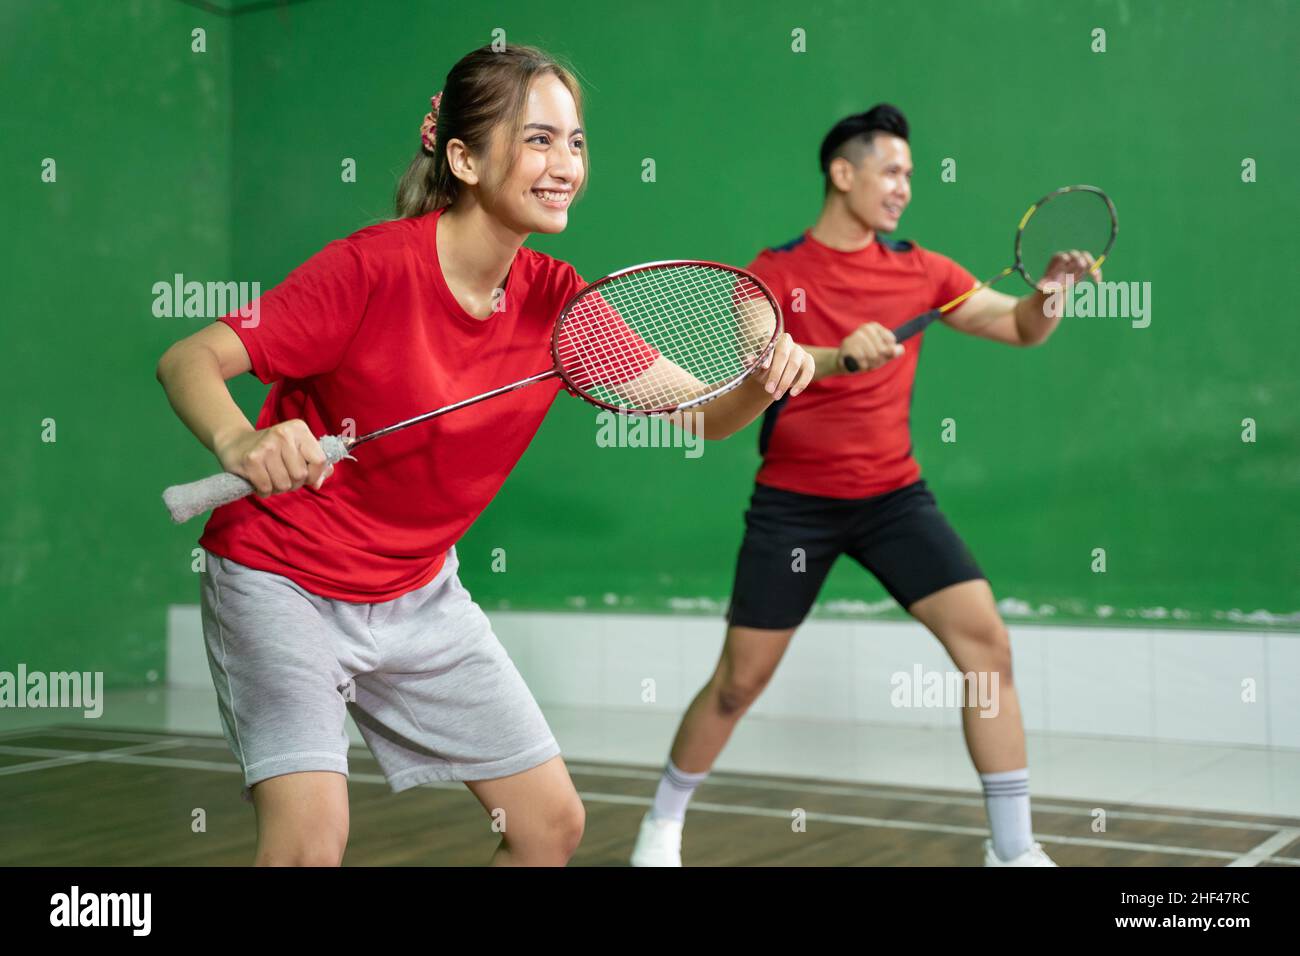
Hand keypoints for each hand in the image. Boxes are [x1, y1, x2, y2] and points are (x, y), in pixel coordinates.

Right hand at [214, 419, 331, 496]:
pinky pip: (267, 488)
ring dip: (278, 488)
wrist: (235, 442)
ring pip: (284, 484)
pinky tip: (259, 481)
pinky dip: (264, 491)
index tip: (306, 476)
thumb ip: (314, 464)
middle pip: (301, 475)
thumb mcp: (296, 449)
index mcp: (299, 429)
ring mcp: (266, 446)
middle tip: (282, 475)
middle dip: (294, 483)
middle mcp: (283, 434)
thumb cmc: (272, 449)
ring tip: (271, 477)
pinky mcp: (251, 460)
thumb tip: (318, 483)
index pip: (319, 461)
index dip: (314, 475)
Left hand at [756, 333, 814, 398]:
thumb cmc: (763, 370)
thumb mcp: (756, 368)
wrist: (775, 376)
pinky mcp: (808, 360)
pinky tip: (793, 394)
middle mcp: (786, 341)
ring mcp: (799, 350)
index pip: (769, 345)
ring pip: (794, 365)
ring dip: (785, 382)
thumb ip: (753, 364)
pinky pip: (808, 371)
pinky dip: (801, 384)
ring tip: (776, 396)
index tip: (764, 367)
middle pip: (783, 355)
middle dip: (775, 374)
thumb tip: (749, 359)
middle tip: (768, 390)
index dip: (767, 356)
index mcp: (771, 340)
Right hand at [837, 322, 902, 371]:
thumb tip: (901, 349)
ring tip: (865, 363)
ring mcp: (855, 335)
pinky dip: (862, 365)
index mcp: (874, 326)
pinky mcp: (847, 345)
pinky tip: (858, 364)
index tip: (882, 353)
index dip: (889, 352)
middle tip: (872, 361)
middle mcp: (865, 328)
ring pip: (872, 354)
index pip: (891, 341)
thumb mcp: (882, 355)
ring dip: (870, 363)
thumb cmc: (866, 356)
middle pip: (882, 349)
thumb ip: (893, 352)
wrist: (845, 362)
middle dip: (879, 360)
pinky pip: (862, 358)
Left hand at [1037, 249, 1100, 291]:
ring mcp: (1077, 261)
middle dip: (1079, 260)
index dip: (1064, 259)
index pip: (1061, 257)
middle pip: (1075, 255)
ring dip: (1091, 265)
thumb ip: (1044, 286)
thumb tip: (1039, 288)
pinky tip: (1097, 282)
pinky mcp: (1085, 268)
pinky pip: (1092, 267)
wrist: (1057, 287)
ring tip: (1095, 277)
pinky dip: (1096, 273)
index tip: (1066, 263)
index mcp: (1056, 260)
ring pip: (1086, 259)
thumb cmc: (1049, 286)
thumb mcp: (1045, 287)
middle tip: (1083, 267)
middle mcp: (1067, 258)